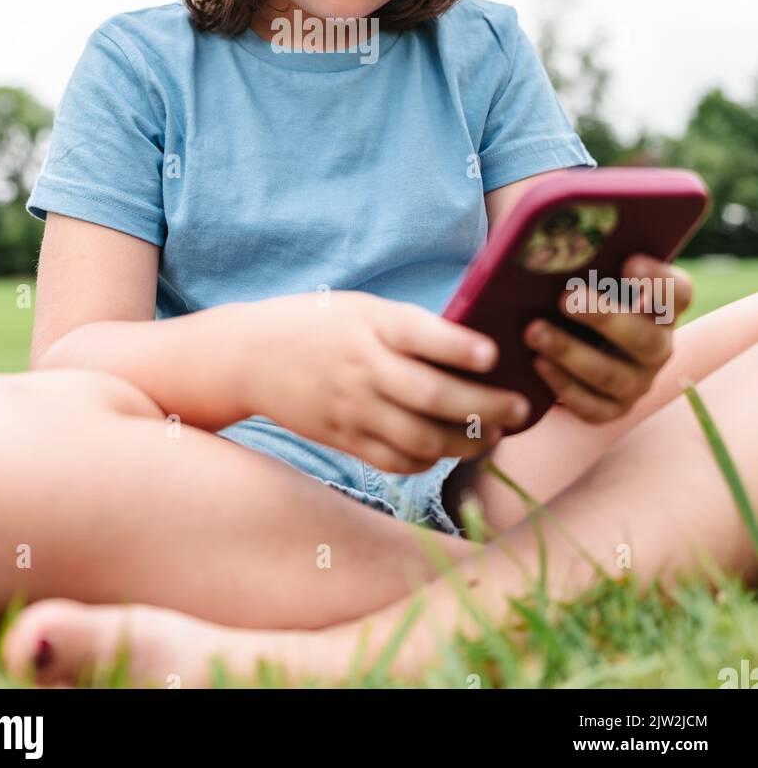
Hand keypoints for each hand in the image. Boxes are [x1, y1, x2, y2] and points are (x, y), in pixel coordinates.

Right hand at [242, 290, 531, 473]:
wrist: (248, 355)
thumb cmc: (318, 323)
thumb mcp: (361, 308)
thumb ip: (408, 326)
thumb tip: (475, 349)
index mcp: (369, 323)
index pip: (419, 334)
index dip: (458, 347)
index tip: (493, 354)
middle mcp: (362, 366)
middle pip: (431, 396)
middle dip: (484, 407)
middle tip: (520, 408)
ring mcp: (352, 407)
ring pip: (420, 437)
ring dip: (466, 442)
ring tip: (494, 435)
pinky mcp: (343, 438)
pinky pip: (396, 460)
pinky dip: (429, 460)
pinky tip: (447, 449)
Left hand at [523, 253, 693, 423]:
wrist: (566, 331)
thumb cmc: (578, 284)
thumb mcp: (586, 267)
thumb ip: (582, 250)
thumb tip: (549, 228)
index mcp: (663, 305)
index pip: (678, 292)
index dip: (657, 280)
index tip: (627, 262)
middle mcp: (659, 345)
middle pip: (645, 337)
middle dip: (604, 317)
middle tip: (565, 297)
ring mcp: (638, 381)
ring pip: (613, 374)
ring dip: (571, 352)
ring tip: (533, 330)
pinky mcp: (613, 408)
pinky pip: (593, 406)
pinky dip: (563, 385)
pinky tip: (537, 362)